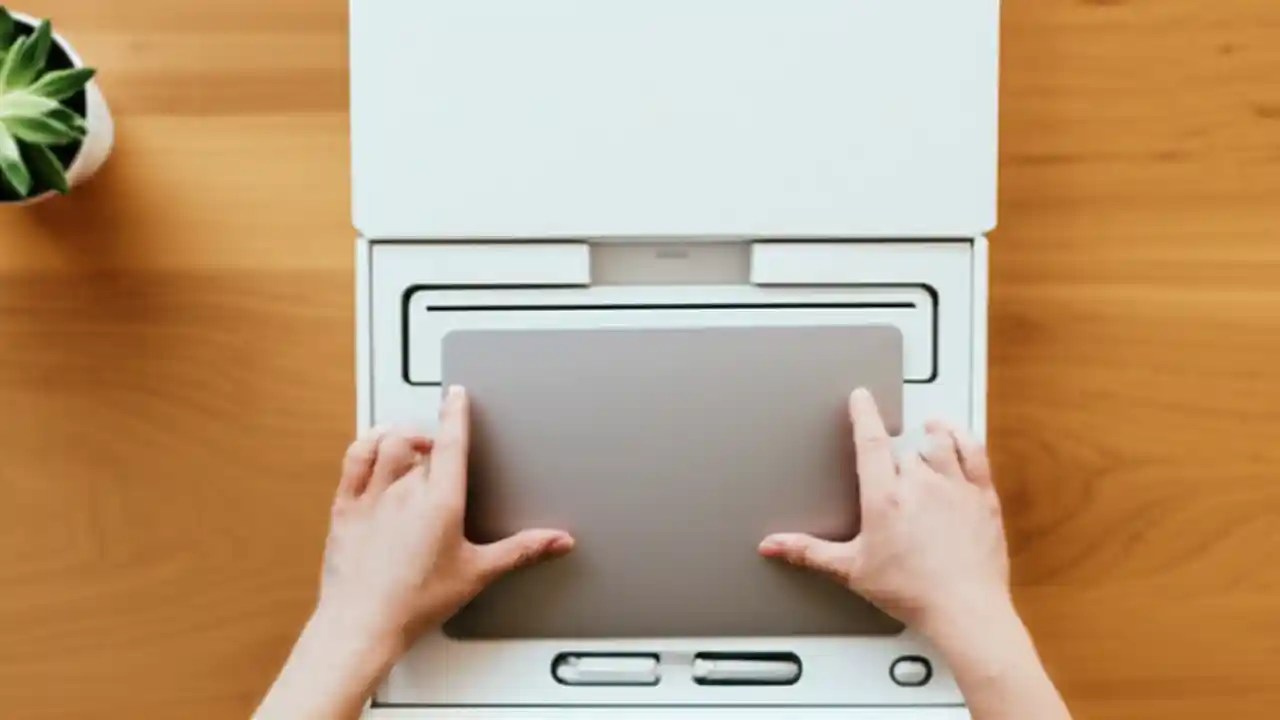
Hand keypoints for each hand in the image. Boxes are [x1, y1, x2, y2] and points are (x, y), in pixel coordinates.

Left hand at [318, 385, 574, 646]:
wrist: (363, 624)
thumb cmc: (416, 603)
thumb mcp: (477, 573)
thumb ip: (521, 550)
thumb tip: (556, 541)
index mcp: (441, 500)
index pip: (451, 441)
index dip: (456, 412)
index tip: (457, 394)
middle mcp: (405, 489)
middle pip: (420, 442)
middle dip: (431, 438)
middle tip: (439, 447)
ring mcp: (371, 495)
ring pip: (386, 442)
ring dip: (401, 435)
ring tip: (412, 443)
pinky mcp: (344, 507)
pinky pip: (353, 459)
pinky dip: (366, 445)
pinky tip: (373, 448)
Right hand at [758, 388, 1008, 639]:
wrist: (965, 610)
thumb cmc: (913, 592)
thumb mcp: (851, 571)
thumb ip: (809, 552)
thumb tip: (774, 545)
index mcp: (885, 497)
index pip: (869, 440)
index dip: (863, 413)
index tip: (861, 398)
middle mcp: (920, 484)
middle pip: (902, 447)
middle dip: (894, 449)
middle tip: (889, 458)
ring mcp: (954, 487)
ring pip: (938, 443)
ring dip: (928, 435)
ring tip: (924, 430)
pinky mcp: (983, 497)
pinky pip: (974, 452)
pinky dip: (963, 437)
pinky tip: (955, 434)